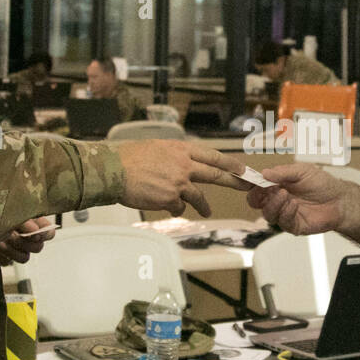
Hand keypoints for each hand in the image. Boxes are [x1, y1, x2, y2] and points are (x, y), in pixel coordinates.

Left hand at [0, 216, 55, 265]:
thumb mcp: (13, 209)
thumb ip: (25, 219)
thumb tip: (34, 230)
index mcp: (36, 224)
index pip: (49, 233)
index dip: (45, 234)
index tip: (35, 232)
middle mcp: (29, 239)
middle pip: (38, 248)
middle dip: (24, 240)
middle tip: (12, 232)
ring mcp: (19, 251)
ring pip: (25, 257)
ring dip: (12, 248)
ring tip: (1, 238)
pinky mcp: (5, 258)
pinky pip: (7, 262)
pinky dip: (1, 253)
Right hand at [116, 140, 248, 217]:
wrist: (112, 170)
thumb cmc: (128, 157)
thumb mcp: (155, 147)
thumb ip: (172, 156)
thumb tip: (181, 164)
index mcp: (180, 149)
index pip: (212, 156)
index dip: (229, 163)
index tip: (242, 168)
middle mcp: (183, 165)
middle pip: (215, 175)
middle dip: (234, 181)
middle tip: (247, 185)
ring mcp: (178, 183)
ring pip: (198, 197)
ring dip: (203, 206)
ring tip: (206, 211)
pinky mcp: (169, 199)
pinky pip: (178, 207)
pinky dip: (174, 208)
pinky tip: (166, 206)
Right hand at [245, 163, 346, 234]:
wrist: (339, 200)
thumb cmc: (322, 184)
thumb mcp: (302, 171)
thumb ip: (283, 172)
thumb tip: (264, 173)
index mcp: (276, 186)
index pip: (256, 186)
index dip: (250, 184)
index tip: (250, 180)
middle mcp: (277, 200)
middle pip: (255, 202)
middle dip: (256, 196)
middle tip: (264, 189)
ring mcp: (284, 214)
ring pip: (268, 214)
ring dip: (274, 204)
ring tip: (284, 194)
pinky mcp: (294, 226)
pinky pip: (284, 222)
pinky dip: (287, 212)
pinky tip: (294, 205)